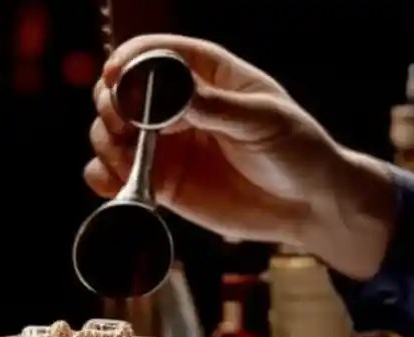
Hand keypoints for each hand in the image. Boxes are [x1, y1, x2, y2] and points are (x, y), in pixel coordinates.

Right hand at [86, 34, 396, 279]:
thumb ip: (215, 107)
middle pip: (123, 91)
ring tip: (121, 158)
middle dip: (110, 104)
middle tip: (119, 125)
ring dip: (104, 141)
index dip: (129, 59)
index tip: (114, 77)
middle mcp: (179, 106)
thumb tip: (170, 92)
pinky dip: (104, 176)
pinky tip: (113, 182)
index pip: (157, 53)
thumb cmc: (297, 151)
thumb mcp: (263, 120)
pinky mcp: (162, 182)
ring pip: (112, 132)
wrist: (308, 206)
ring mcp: (167, 145)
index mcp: (208, 75)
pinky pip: (118, 174)